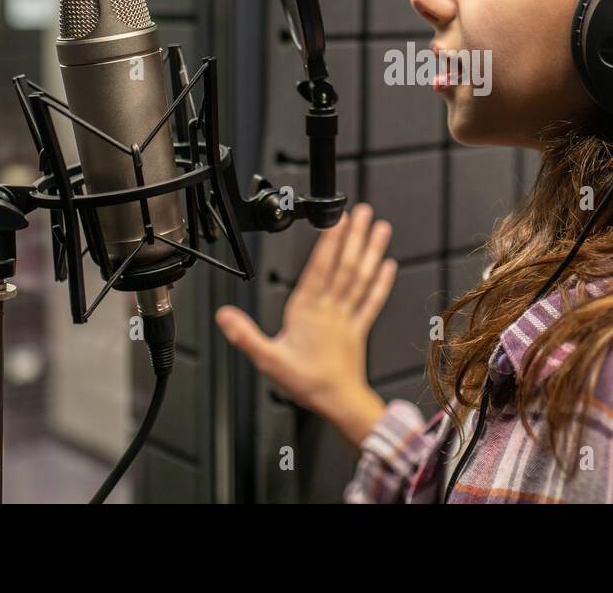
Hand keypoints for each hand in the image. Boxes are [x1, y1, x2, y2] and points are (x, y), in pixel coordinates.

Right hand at [215, 203, 396, 445]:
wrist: (338, 401)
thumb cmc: (306, 381)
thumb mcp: (267, 359)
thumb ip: (245, 334)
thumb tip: (224, 315)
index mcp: (307, 311)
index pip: (320, 269)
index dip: (330, 242)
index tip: (338, 220)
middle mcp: (330, 309)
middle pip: (344, 266)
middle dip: (354, 237)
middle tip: (363, 212)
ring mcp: (348, 317)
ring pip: (361, 278)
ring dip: (371, 251)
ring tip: (380, 228)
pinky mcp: (359, 328)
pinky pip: (372, 301)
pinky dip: (381, 282)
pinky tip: (389, 265)